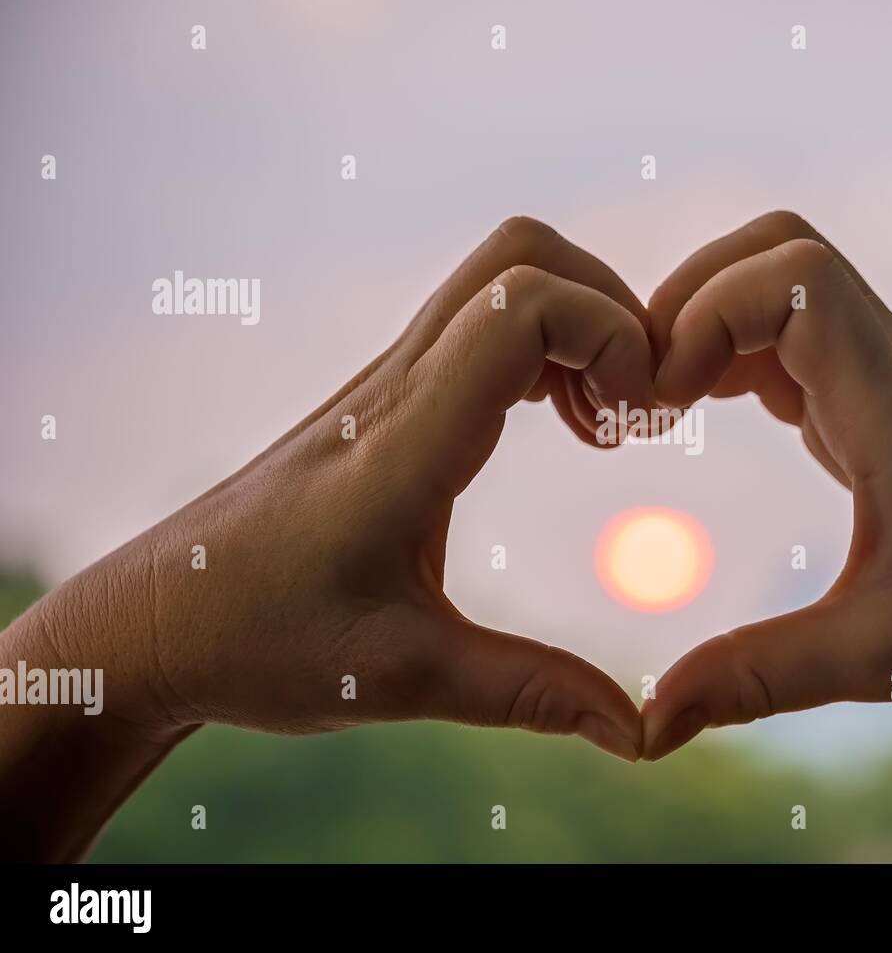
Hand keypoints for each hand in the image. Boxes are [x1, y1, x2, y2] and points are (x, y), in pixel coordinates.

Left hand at [2, 216, 655, 857]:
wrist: (158, 621)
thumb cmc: (260, 644)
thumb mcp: (403, 680)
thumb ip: (530, 694)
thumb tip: (637, 731)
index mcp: (403, 442)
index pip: (522, 304)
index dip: (610, 334)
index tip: (637, 425)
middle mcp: (395, 388)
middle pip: (520, 255)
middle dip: (609, 310)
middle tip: (635, 410)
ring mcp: (387, 383)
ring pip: (502, 277)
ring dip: (581, 327)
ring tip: (606, 425)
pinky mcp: (386, 399)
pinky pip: (483, 323)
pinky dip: (549, 350)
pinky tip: (563, 425)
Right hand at [640, 210, 891, 859]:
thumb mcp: (882, 661)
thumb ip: (758, 680)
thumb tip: (647, 725)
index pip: (796, 276)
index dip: (707, 313)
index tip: (664, 402)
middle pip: (779, 250)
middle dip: (690, 300)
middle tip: (645, 395)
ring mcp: (889, 378)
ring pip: (784, 282)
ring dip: (708, 324)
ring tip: (661, 407)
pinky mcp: (881, 403)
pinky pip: (794, 336)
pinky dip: (733, 354)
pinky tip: (704, 415)